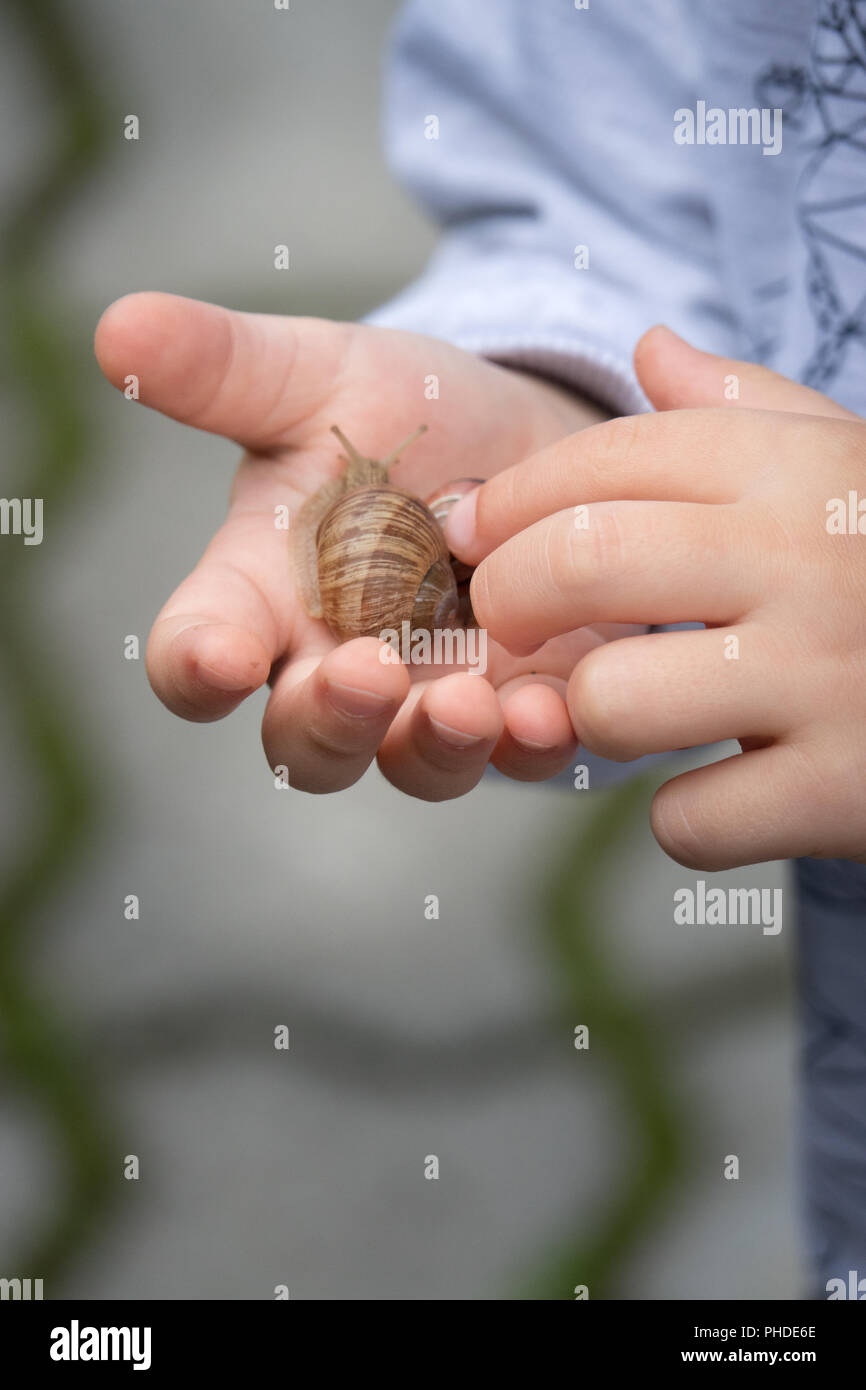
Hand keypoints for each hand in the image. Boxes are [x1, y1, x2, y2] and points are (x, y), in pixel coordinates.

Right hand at [94, 292, 612, 798]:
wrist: (525, 430)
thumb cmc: (400, 410)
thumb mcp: (316, 375)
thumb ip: (225, 367)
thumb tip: (118, 327)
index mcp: (265, 595)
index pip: (200, 652)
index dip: (196, 666)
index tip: (220, 656)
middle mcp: (337, 668)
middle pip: (305, 742)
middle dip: (329, 721)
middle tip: (366, 674)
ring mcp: (429, 701)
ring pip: (411, 767)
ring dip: (433, 748)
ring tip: (467, 703)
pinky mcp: (520, 708)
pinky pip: (520, 757)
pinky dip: (531, 747)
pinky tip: (547, 714)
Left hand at [443, 326, 865, 867]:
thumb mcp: (852, 464)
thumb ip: (747, 411)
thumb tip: (649, 345)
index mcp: (799, 468)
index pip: (607, 457)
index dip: (509, 500)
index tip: (467, 536)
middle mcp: (809, 558)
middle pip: (579, 564)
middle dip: (508, 602)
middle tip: (506, 630)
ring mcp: (829, 677)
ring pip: (614, 702)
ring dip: (597, 718)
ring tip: (640, 711)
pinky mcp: (846, 790)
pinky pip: (688, 821)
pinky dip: (687, 819)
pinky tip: (728, 789)